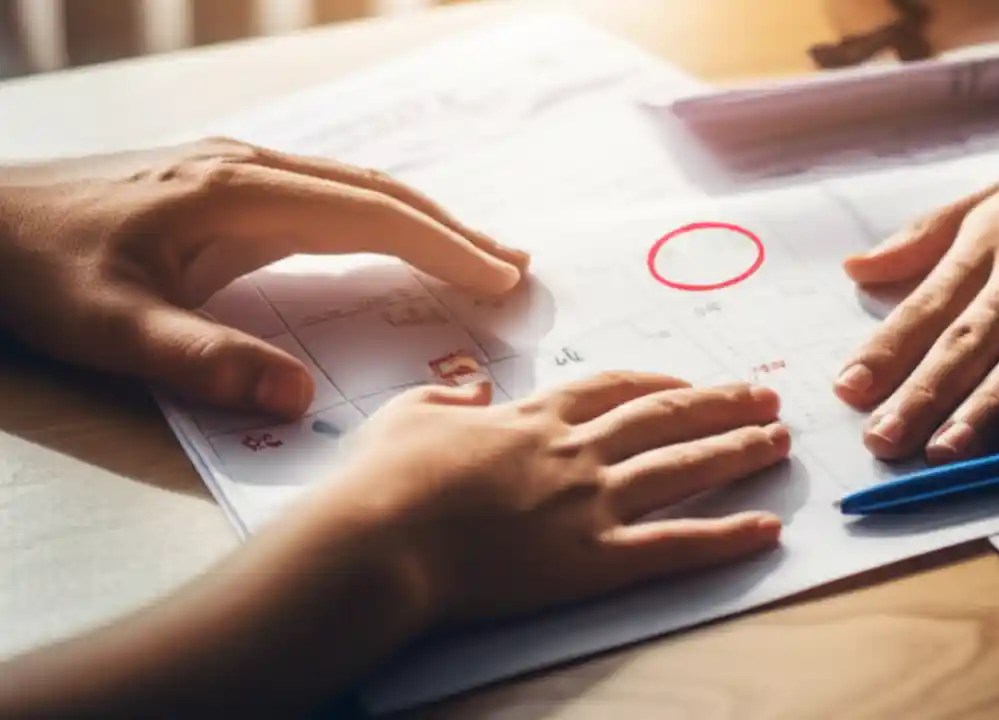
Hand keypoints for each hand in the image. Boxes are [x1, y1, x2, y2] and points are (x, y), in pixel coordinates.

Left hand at [0, 138, 527, 416]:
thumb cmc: (33, 269)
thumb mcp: (108, 328)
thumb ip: (203, 363)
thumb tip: (299, 403)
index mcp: (236, 196)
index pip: (369, 215)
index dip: (441, 248)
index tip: (499, 282)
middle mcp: (247, 170)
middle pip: (377, 191)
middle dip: (453, 230)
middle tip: (516, 267)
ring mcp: (235, 169)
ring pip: (354, 187)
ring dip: (423, 219)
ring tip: (477, 253)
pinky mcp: (221, 182)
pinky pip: (325, 193)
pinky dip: (379, 216)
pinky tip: (390, 237)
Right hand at [321, 372, 788, 625]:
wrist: (381, 538)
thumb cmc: (382, 479)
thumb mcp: (406, 415)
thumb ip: (447, 398)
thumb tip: (476, 390)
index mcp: (533, 417)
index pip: (612, 388)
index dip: (658, 382)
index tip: (688, 382)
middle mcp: (575, 451)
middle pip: (665, 418)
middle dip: (721, 404)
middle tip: (766, 396)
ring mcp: (591, 502)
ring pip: (683, 468)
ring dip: (738, 452)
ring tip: (781, 442)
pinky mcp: (596, 559)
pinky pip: (677, 544)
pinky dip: (727, 536)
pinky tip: (767, 529)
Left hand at [834, 53, 998, 461]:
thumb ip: (925, 237)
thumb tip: (856, 269)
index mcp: (995, 239)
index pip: (930, 303)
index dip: (887, 350)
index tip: (848, 391)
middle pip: (973, 337)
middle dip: (924, 392)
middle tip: (884, 440)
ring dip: (989, 405)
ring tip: (947, 450)